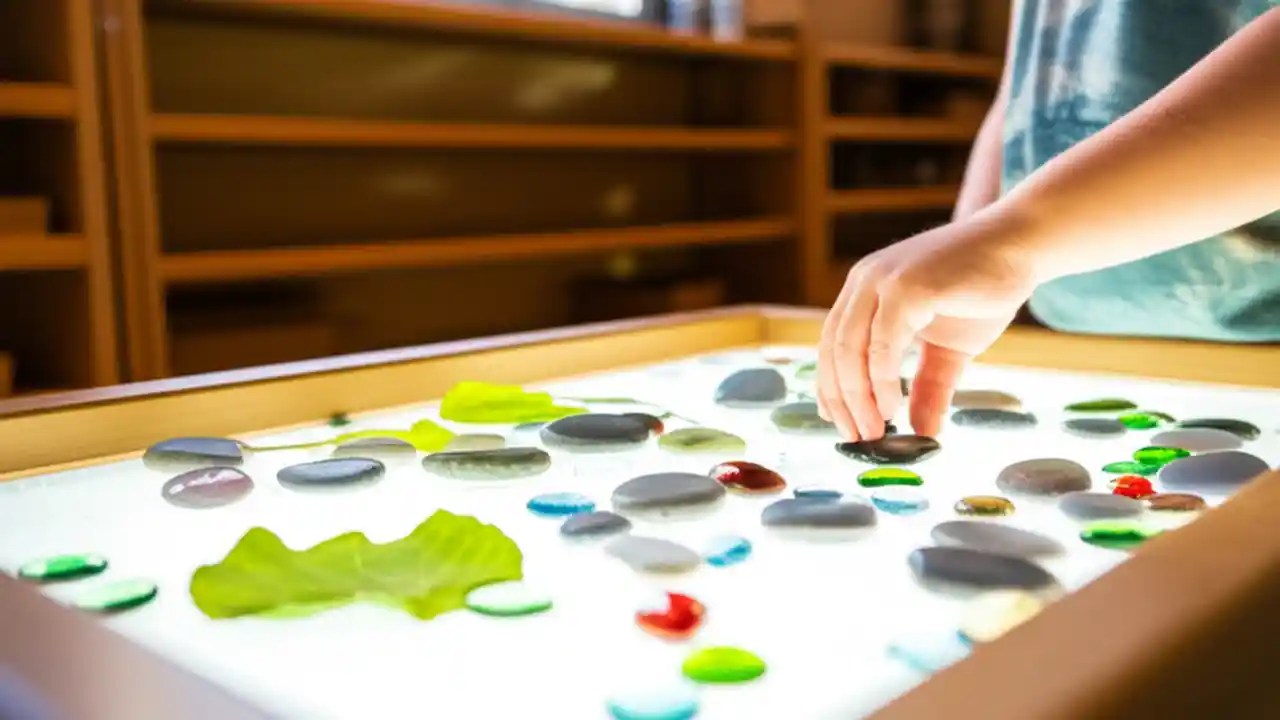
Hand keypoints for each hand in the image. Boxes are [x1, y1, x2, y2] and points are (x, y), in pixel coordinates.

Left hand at [817, 209, 1037, 440]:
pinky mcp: (908, 286)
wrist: (1021, 245)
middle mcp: (865, 282)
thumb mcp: (949, 350)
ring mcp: (883, 281)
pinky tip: (892, 409)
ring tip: (874, 432)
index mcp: (864, 291)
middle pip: (833, 351)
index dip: (831, 389)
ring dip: (858, 398)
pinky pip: (882, 342)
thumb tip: (922, 433)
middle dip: (841, 401)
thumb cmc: (982, 289)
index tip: (841, 426)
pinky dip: (882, 380)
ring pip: (850, 349)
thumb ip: (929, 387)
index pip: (832, 345)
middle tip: (858, 439)